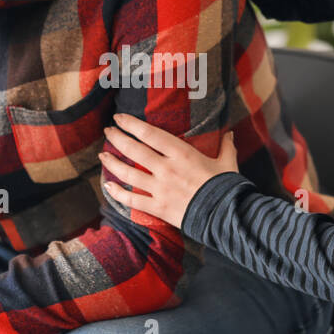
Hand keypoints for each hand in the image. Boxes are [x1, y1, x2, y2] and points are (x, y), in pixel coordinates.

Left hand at [99, 113, 238, 229]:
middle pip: (134, 150)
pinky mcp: (157, 208)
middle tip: (108, 131)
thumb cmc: (226, 188)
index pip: (150, 134)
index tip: (119, 117)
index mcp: (182, 154)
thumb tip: (230, 134)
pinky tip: (108, 186)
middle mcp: (166, 169)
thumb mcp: (228, 163)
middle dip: (117, 138)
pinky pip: (132, 200)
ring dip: (112, 163)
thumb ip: (226, 147)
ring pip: (128, 173)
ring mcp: (160, 189)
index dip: (131, 124)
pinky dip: (117, 193)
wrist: (226, 216)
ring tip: (103, 155)